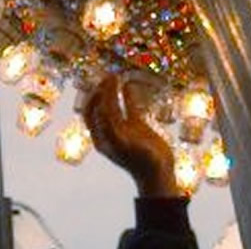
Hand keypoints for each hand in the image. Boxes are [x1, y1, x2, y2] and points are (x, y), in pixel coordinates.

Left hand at [84, 74, 177, 197]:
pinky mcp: (137, 127)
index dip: (93, 99)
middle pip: (100, 106)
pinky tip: (129, 83)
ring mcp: (123, 128)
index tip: (100, 86)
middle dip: (101, 91)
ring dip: (113, 91)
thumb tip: (101, 110)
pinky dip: (129, 96)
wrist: (159, 174)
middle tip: (107, 76)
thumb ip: (111, 129)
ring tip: (115, 75)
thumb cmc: (140, 162)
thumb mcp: (124, 146)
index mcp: (101, 138)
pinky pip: (130, 108)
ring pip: (115, 105)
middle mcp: (109, 131)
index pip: (91, 114)